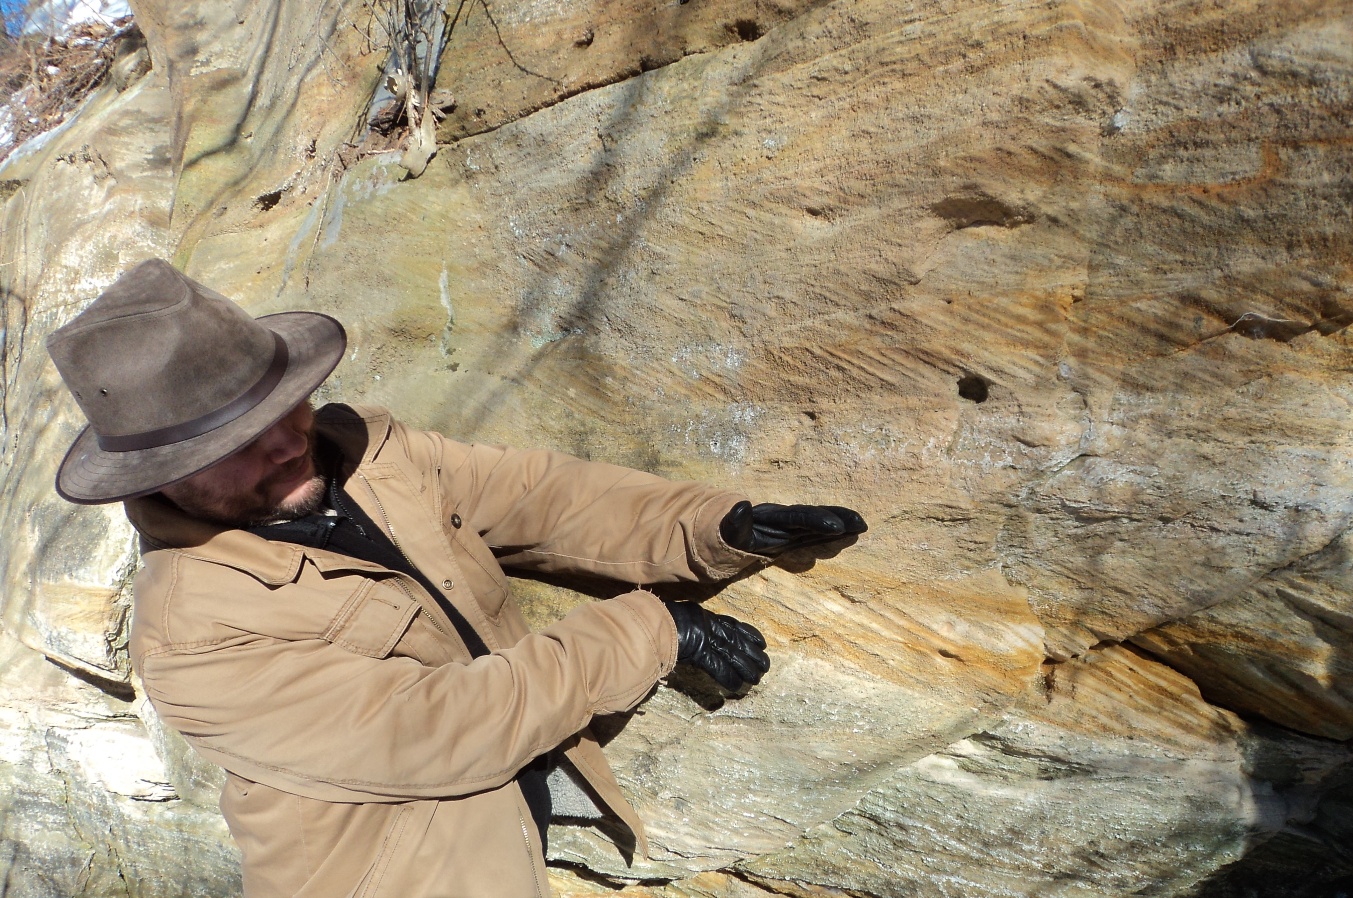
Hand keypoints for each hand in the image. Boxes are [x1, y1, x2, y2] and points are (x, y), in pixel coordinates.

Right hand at [664, 601, 769, 690]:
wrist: (648, 620)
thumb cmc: (654, 620)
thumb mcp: (674, 622)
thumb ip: (685, 631)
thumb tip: (689, 640)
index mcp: (701, 616)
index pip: (730, 625)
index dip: (747, 634)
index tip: (761, 642)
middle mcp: (707, 624)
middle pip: (736, 639)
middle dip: (752, 652)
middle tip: (766, 664)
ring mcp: (703, 637)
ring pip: (731, 653)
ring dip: (746, 666)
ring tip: (757, 677)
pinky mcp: (698, 650)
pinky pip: (717, 666)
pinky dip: (728, 676)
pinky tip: (736, 686)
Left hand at [720, 501, 866, 554]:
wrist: (734, 529)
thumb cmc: (732, 531)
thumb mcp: (730, 530)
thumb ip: (736, 522)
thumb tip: (741, 507)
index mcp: (774, 517)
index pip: (798, 517)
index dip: (816, 520)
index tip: (835, 526)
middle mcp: (789, 519)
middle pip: (815, 517)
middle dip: (838, 518)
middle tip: (860, 524)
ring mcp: (795, 528)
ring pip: (821, 525)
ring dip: (842, 526)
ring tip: (862, 527)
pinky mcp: (798, 537)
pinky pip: (819, 536)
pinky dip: (835, 536)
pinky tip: (852, 536)